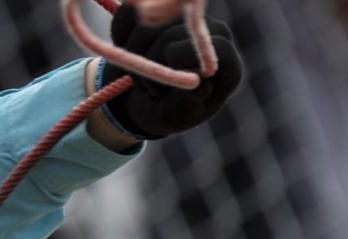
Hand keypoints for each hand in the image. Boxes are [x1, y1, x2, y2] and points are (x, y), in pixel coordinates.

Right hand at [101, 2, 242, 138]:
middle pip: (176, 31)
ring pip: (150, 20)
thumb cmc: (168, 112)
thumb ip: (188, 102)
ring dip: (133, 53)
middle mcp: (211, 32)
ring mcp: (185, 15)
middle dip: (153, 63)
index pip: (219, 46)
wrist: (147, 98)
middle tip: (149, 90)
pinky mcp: (160, 6)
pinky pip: (130, 11)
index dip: (190, 55)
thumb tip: (197, 81)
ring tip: (140, 78)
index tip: (170, 74)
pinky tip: (124, 51)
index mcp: (227, 65)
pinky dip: (120, 33)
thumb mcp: (178, 117)